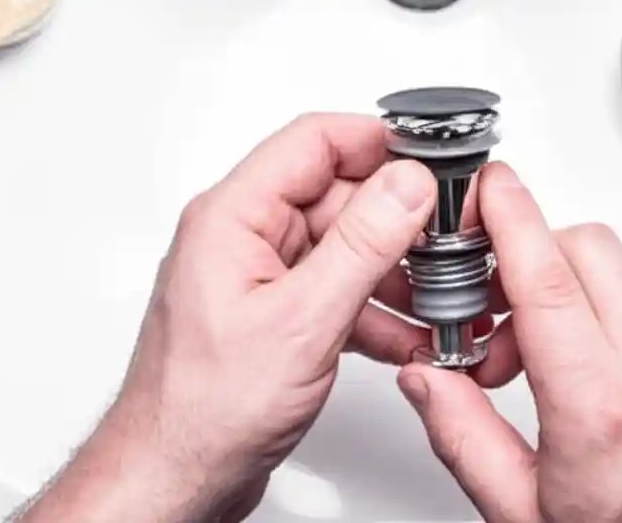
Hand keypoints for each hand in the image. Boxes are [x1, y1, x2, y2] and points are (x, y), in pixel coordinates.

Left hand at [18, 114, 437, 522]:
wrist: (170, 480)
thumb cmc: (202, 412)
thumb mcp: (301, 321)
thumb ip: (361, 246)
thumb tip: (407, 184)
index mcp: (232, 218)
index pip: (314, 142)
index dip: (379, 142)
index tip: (432, 159)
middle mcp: (242, 239)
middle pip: (336, 194)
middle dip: (399, 219)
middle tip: (450, 240)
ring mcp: (258, 279)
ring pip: (342, 247)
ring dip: (395, 271)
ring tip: (438, 297)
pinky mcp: (273, 317)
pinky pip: (335, 290)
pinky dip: (375, 310)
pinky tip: (408, 335)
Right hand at [396, 163, 621, 522]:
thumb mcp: (526, 517)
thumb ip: (466, 437)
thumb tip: (427, 378)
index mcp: (604, 412)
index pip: (549, 279)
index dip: (512, 218)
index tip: (490, 189)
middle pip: (591, 250)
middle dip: (533, 252)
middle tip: (497, 305)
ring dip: (573, 296)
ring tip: (544, 362)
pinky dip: (616, 327)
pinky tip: (599, 382)